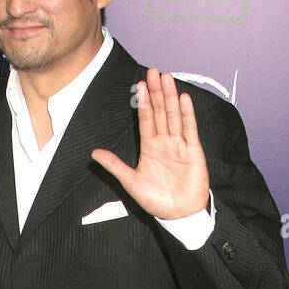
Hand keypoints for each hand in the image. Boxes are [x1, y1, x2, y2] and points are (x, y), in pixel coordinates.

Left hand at [91, 67, 209, 219]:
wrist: (178, 216)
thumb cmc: (156, 201)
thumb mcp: (130, 182)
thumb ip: (114, 165)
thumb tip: (94, 153)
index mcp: (150, 148)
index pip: (146, 120)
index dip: (143, 102)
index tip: (140, 84)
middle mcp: (165, 142)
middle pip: (161, 112)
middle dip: (156, 92)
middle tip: (153, 72)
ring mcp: (180, 145)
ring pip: (174, 116)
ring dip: (170, 97)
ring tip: (167, 78)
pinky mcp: (194, 151)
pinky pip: (190, 129)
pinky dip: (187, 114)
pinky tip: (184, 98)